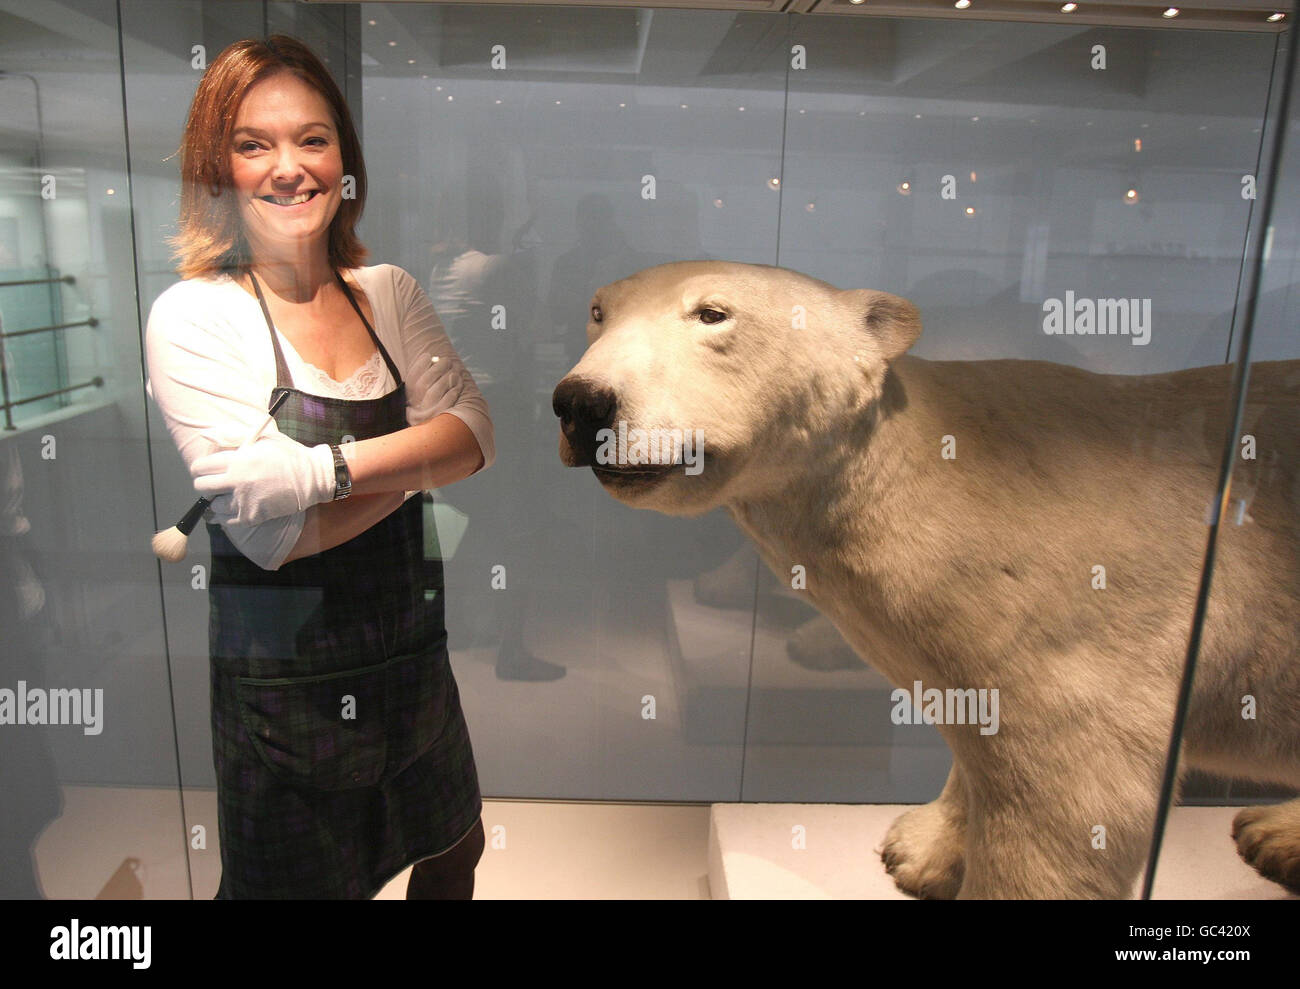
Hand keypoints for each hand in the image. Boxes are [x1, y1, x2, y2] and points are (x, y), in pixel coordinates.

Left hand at [192, 434, 336, 525]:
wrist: (312, 477)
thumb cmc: (287, 454)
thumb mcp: (261, 437)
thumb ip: (231, 435)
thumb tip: (205, 435)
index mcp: (237, 459)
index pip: (201, 467)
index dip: (200, 468)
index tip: (205, 470)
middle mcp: (237, 481)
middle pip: (202, 486)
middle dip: (205, 484)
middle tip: (214, 484)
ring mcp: (244, 501)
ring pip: (213, 506)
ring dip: (216, 501)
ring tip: (226, 497)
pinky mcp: (252, 516)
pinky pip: (227, 521)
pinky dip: (225, 517)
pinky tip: (232, 509)